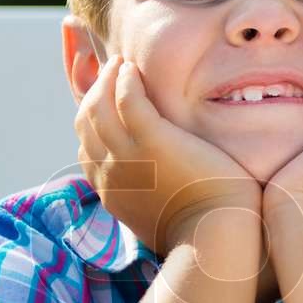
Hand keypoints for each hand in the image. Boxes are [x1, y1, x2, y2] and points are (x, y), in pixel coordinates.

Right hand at [76, 55, 261, 254]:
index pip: (87, 143)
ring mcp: (127, 157)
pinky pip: (126, 100)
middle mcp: (110, 173)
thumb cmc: (202, 227)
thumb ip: (149, 194)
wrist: (217, 239)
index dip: (88, 113)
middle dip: (86, 86)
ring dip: (105, 79)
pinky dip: (124, 81)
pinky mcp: (153, 142)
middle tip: (100, 64)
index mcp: (111, 189)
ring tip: (120, 63)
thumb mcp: (162, 212)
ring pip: (99, 107)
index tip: (95, 91)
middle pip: (85, 120)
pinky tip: (132, 69)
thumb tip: (153, 188)